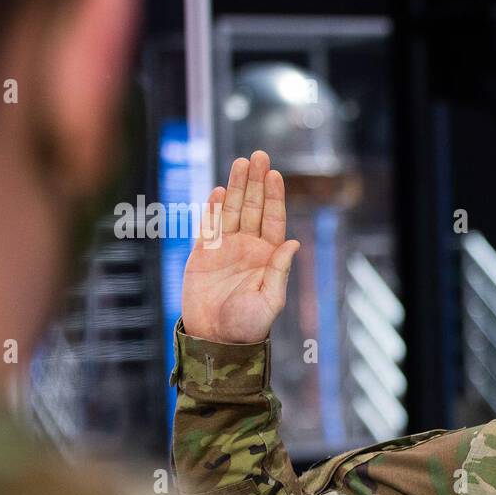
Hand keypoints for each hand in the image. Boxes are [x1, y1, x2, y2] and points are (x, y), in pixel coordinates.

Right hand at [181, 150, 299, 343]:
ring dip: (237, 187)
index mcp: (268, 257)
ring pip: (232, 210)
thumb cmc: (247, 326)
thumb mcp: (270, 301)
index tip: (274, 173)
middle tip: (258, 154)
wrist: (214, 339)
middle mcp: (248, 247)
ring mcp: (224, 248)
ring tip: (241, 162)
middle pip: (254, 207)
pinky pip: (208, 226)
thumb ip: (279, 271)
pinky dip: (213, 209)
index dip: (274, 196)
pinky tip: (219, 191)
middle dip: (256, 181)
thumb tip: (294, 242)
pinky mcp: (202, 254)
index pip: (273, 219)